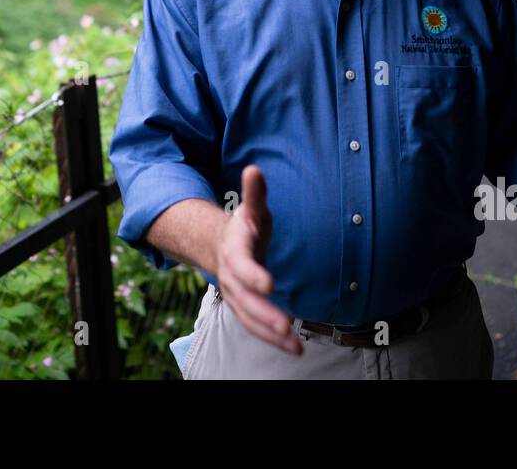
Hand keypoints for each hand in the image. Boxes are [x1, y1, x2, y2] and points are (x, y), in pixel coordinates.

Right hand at [213, 165, 302, 354]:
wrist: (222, 247)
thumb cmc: (244, 227)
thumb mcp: (251, 210)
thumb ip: (255, 194)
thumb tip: (254, 169)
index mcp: (233, 251)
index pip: (241, 265)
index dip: (253, 275)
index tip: (270, 285)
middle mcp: (231, 278)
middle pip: (245, 299)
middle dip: (265, 313)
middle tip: (286, 325)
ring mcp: (236, 296)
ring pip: (249, 318)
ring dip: (270, 332)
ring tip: (294, 344)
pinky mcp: (244, 309)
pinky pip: (255, 327)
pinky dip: (272, 339)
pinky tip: (294, 348)